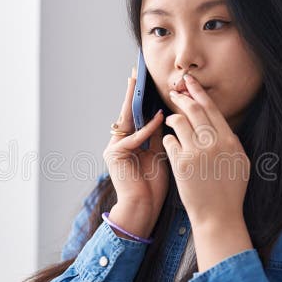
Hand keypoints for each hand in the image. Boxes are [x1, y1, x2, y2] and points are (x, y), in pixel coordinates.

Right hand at [102, 65, 169, 237]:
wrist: (143, 209)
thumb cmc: (154, 186)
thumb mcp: (160, 154)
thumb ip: (159, 135)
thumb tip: (167, 114)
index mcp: (129, 142)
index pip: (136, 115)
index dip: (141, 98)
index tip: (145, 80)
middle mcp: (118, 142)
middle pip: (127, 112)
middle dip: (132, 92)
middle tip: (136, 72)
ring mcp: (114, 148)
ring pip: (127, 119)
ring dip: (134, 101)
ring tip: (139, 83)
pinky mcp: (114, 154)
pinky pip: (133, 137)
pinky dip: (147, 128)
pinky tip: (159, 118)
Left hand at [162, 73, 249, 227]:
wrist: (218, 216)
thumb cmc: (230, 192)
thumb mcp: (240, 163)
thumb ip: (231, 142)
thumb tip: (222, 127)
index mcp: (230, 140)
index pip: (212, 108)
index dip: (199, 93)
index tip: (190, 83)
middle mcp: (214, 143)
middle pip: (194, 110)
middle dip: (182, 98)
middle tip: (174, 93)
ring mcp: (197, 152)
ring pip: (179, 121)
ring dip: (172, 118)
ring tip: (170, 120)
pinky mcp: (181, 164)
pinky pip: (169, 141)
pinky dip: (168, 139)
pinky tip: (169, 143)